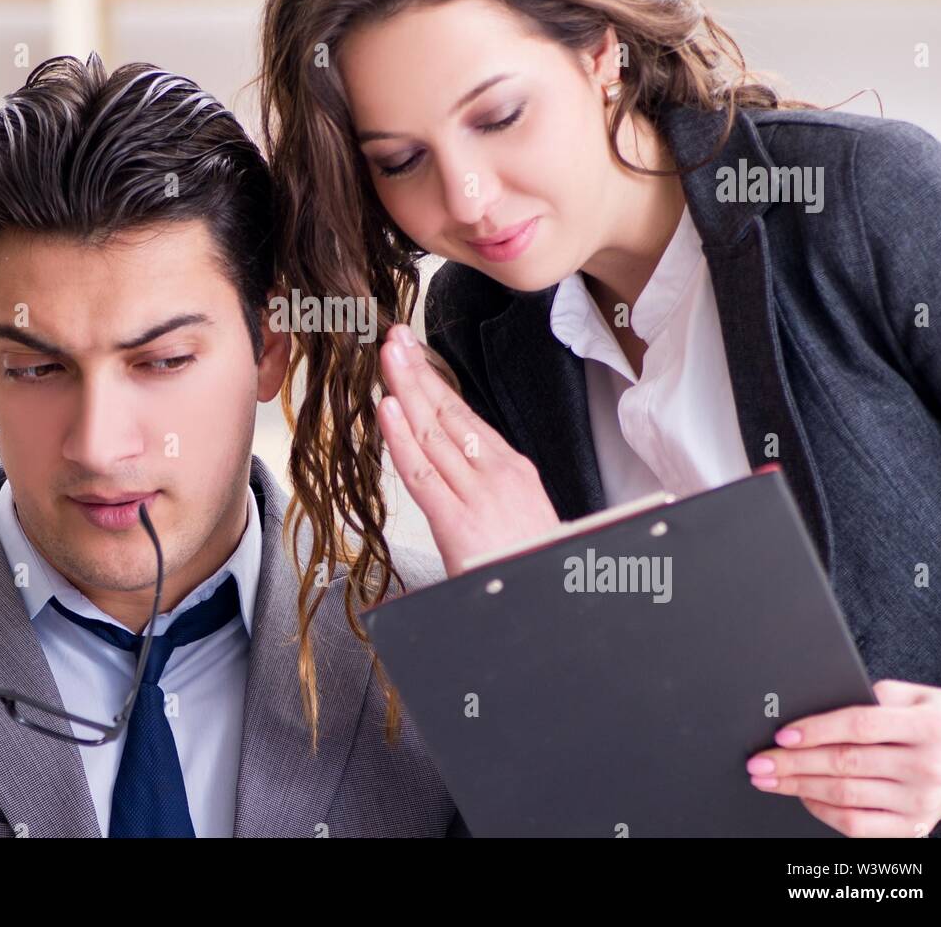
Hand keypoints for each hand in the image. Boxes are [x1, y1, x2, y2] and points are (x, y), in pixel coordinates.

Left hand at [376, 323, 559, 576]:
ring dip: (406, 388)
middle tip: (393, 338)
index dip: (433, 380)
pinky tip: (387, 408)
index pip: (464, 414)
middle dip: (416, 371)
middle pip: (447, 412)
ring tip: (387, 355)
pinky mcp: (457, 523)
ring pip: (432, 432)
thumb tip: (462, 458)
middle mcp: (496, 473)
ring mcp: (477, 495)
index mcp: (512, 468)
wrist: (553, 603)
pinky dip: (401, 438)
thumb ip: (490, 484)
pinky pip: (421, 474)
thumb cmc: (533, 565)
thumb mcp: (522, 513)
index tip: (411, 353)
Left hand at [746, 679, 940, 836]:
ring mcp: (923, 802)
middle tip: (758, 762)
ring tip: (770, 779)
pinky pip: (860, 826)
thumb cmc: (931, 715)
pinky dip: (825, 813)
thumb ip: (864, 698)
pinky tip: (804, 797)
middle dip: (793, 764)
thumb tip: (805, 710)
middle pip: (846, 765)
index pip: (860, 727)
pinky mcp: (917, 826)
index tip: (780, 735)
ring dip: (799, 788)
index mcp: (927, 726)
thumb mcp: (906, 694)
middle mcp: (927, 766)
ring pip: (847, 797)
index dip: (816, 730)